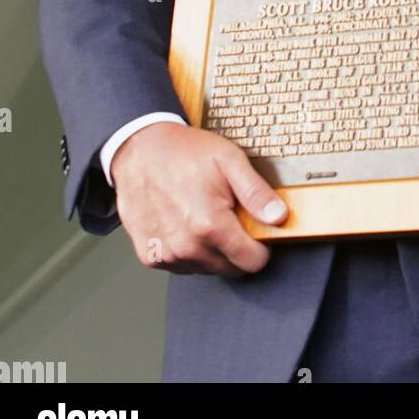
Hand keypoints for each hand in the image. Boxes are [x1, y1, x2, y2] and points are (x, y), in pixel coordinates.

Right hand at [110, 122, 287, 277]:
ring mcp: (166, 254)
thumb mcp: (229, 161)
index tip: (256, 230)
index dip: (260, 246)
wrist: (139, 149)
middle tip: (228, 215)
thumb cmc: (184, 152)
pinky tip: (183, 222)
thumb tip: (279, 218)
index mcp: (210, 225)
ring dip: (211, 249)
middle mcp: (187, 247)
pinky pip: (181, 265)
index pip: (252, 262)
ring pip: (205, 268)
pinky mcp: (150, 256)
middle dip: (236, 247)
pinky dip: (187, 249)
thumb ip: (256, 193)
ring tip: (202, 214)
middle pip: (230, 269)